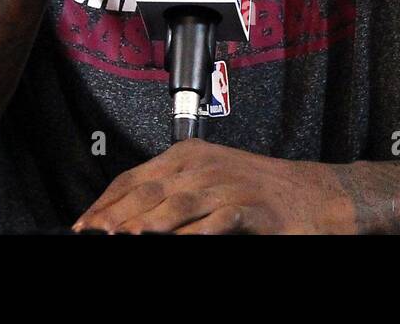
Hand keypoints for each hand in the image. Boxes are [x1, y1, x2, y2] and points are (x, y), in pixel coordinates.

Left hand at [72, 138, 356, 233]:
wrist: (317, 197)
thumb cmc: (261, 192)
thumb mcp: (209, 181)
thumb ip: (170, 194)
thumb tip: (126, 219)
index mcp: (189, 155)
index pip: (133, 178)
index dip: (104, 204)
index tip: (83, 226)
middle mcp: (204, 165)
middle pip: (147, 192)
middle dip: (114, 218)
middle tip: (92, 236)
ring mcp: (227, 184)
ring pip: (175, 205)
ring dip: (144, 225)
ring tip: (122, 239)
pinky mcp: (250, 208)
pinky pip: (215, 221)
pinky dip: (193, 234)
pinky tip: (175, 244)